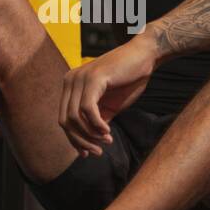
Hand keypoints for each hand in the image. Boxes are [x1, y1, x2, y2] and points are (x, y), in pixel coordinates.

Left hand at [60, 36, 156, 156]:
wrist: (145, 56)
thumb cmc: (128, 79)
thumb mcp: (109, 105)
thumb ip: (95, 121)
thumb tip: (86, 145)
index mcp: (71, 86)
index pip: (64, 119)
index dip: (74, 139)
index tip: (87, 153)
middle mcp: (70, 80)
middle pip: (65, 120)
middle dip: (80, 140)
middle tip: (98, 152)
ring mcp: (80, 78)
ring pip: (74, 117)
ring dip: (90, 134)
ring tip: (107, 141)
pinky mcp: (93, 78)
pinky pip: (87, 109)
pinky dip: (96, 124)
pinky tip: (107, 131)